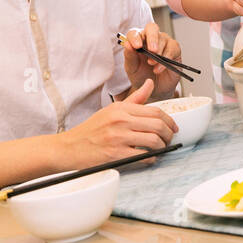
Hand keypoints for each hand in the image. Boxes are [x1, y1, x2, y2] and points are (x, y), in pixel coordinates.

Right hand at [61, 79, 176, 168]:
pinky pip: (143, 156)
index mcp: (121, 109)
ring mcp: (118, 137)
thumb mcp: (112, 110)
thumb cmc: (91, 130)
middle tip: (169, 139)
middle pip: (158, 125)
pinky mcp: (115, 154)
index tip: (173, 127)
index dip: (170, 120)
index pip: (155, 111)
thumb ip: (134, 99)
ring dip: (162, 147)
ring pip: (153, 140)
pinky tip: (149, 157)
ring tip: (161, 148)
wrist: (68, 147)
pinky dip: (151, 158)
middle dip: (169, 134)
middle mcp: (120, 120)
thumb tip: (149, 84)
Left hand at [122, 23, 183, 98]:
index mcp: (137, 40)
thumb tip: (127, 44)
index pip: (135, 32)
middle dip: (152, 38)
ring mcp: (164, 42)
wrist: (154, 88)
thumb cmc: (141, 75)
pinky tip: (159, 68)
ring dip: (158, 53)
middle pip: (152, 28)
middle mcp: (150, 38)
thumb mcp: (132, 68)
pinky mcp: (174, 49)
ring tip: (152, 65)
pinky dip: (166, 58)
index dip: (135, 37)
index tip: (136, 46)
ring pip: (163, 39)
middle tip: (152, 51)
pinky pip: (172, 48)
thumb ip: (129, 56)